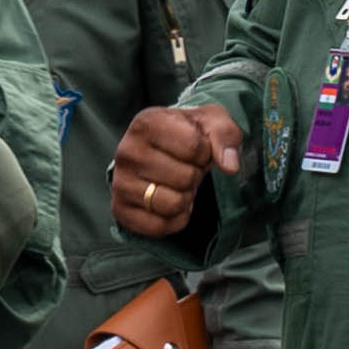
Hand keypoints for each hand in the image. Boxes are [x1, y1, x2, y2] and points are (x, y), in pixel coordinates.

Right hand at [113, 103, 240, 240]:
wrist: (158, 150)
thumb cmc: (187, 134)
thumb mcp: (212, 121)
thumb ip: (225, 135)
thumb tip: (229, 166)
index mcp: (147, 122)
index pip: (195, 148)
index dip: (206, 153)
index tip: (197, 150)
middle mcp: (126, 151)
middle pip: (186, 178)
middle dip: (196, 176)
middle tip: (186, 168)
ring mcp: (119, 182)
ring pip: (172, 204)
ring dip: (185, 199)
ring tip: (178, 185)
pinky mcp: (120, 209)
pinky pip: (158, 226)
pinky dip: (174, 220)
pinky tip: (170, 201)